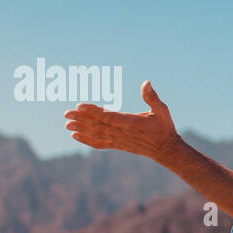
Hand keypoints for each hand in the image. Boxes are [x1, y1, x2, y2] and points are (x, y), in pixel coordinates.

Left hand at [64, 80, 180, 161]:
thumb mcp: (162, 111)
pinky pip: (99, 143)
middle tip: (66, 114)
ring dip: (81, 129)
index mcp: (131, 123)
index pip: (109, 117)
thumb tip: (146, 83)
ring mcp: (119, 140)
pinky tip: (75, 136)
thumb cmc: (164, 127)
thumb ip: (152, 98)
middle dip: (81, 119)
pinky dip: (87, 140)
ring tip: (67, 124)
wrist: (166, 149)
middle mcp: (122, 133)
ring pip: (97, 134)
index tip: (79, 106)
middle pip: (98, 125)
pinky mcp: (117, 145)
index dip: (93, 112)